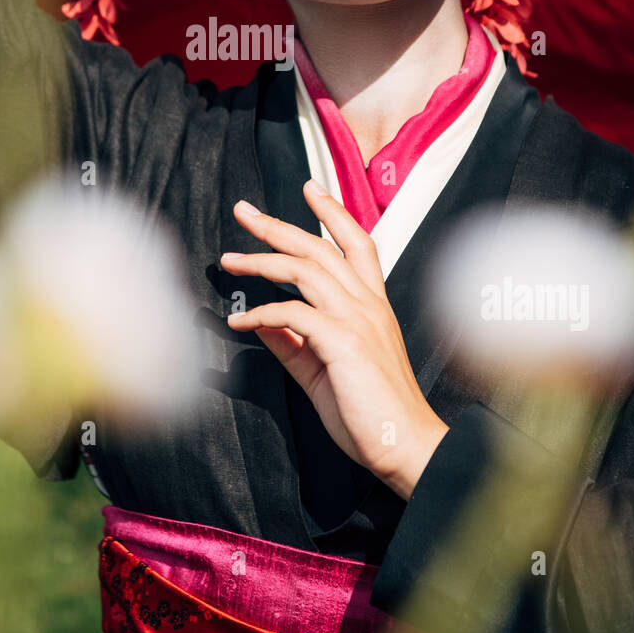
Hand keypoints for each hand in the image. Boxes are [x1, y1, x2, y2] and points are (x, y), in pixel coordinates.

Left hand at [220, 181, 448, 500]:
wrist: (405, 446)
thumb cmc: (368, 412)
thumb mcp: (323, 369)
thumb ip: (294, 342)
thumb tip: (260, 320)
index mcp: (372, 305)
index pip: (356, 243)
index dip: (332, 212)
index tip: (308, 186)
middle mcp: (368, 304)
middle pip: (319, 247)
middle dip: (277, 224)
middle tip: (243, 210)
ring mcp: (358, 320)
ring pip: (305, 269)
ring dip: (261, 260)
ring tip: (228, 262)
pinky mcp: (344, 342)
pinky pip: (294, 314)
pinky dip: (261, 312)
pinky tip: (239, 322)